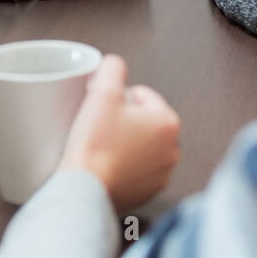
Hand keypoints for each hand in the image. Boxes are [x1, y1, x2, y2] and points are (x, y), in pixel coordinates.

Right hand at [58, 55, 179, 210]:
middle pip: (143, 120)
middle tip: (100, 127)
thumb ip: (113, 68)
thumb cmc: (95, 144)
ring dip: (124, 142)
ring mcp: (161, 174)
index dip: (117, 97)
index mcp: (168, 123)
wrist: (84, 188)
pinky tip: (106, 164)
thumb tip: (115, 65)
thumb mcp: (103, 92)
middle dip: (123, 120)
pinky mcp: (147, 192)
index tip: (102, 109)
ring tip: (102, 146)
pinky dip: (123, 164)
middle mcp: (172, 150)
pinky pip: (136, 169)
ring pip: (140, 144)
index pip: (142, 95)